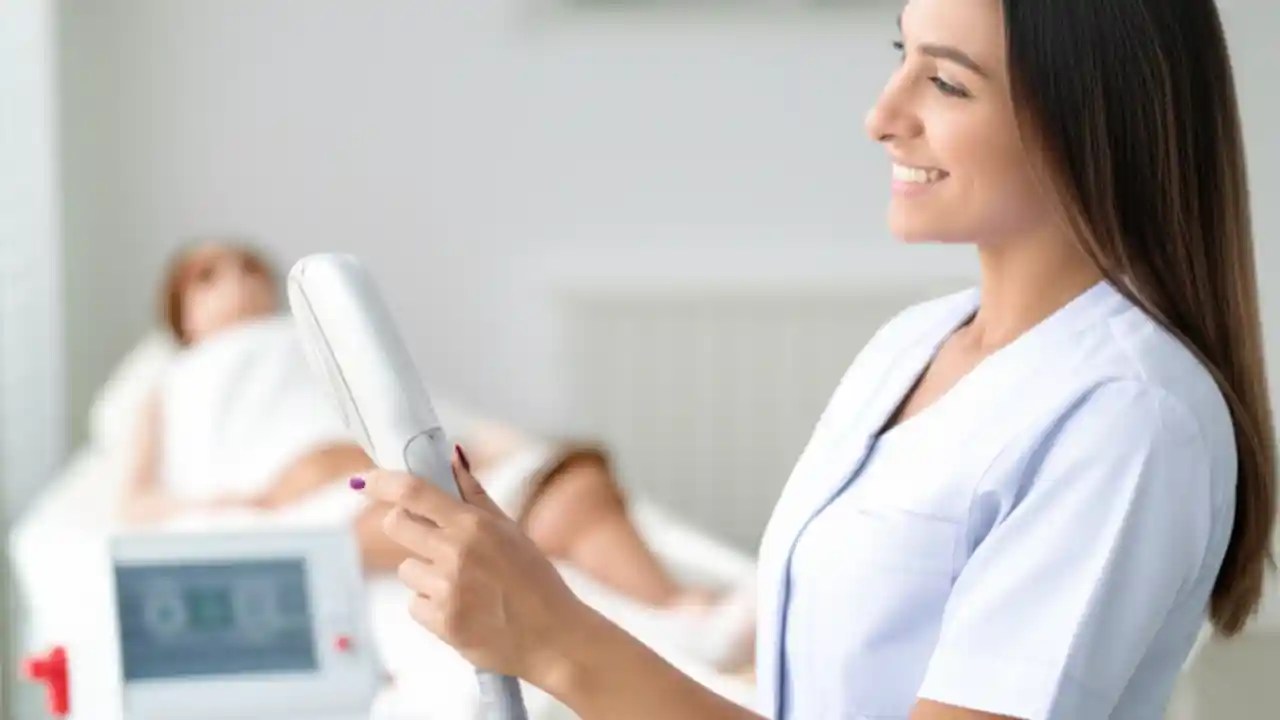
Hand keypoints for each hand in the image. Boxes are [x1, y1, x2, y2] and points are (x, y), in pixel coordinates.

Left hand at [360, 447, 587, 683]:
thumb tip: (453, 459)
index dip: (382, 482)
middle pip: (396, 525)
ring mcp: (447, 589)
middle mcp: (456, 553)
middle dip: (404, 526)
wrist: (554, 638)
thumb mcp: (511, 531)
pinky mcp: (441, 622)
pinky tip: (462, 609)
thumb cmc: (536, 582)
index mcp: (474, 525)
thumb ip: (476, 496)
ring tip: (462, 586)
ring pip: (406, 569)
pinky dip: (431, 607)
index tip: (363, 480)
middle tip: (429, 538)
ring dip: (425, 575)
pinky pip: (414, 605)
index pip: (414, 493)